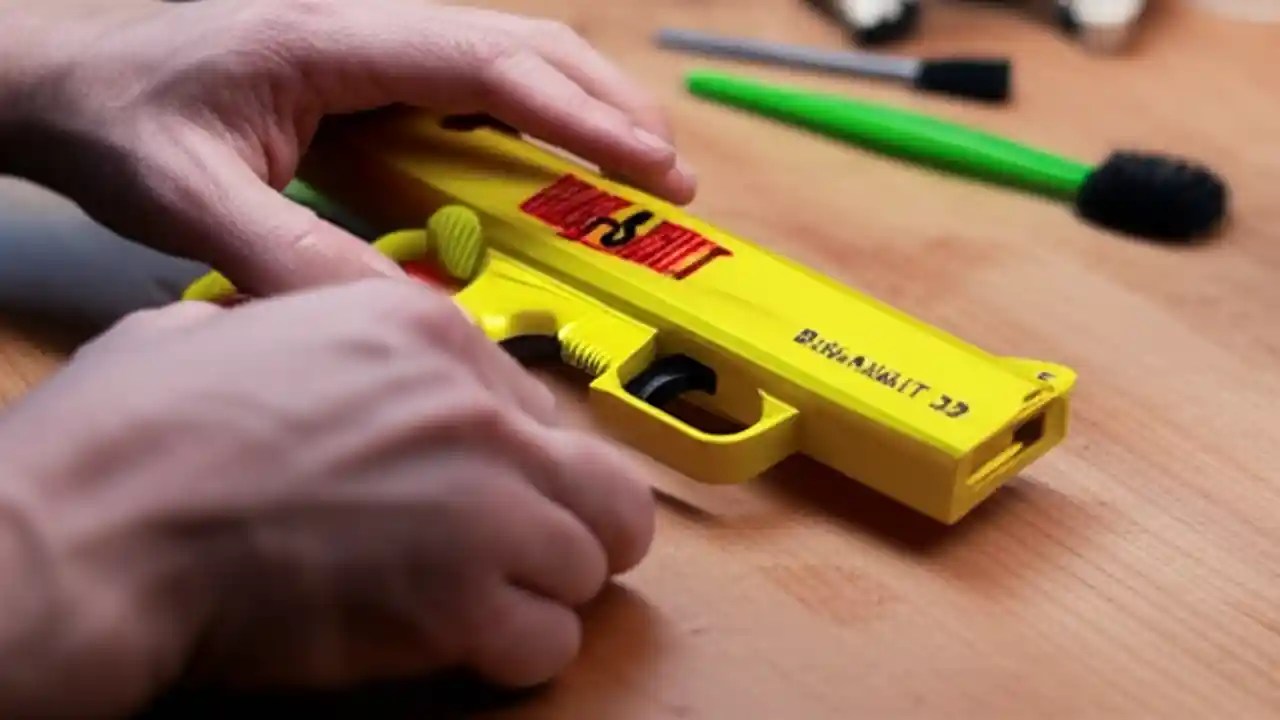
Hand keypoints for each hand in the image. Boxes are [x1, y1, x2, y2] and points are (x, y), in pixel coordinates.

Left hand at [0, 0, 694, 294]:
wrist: (67, 83)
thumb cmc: (121, 119)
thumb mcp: (193, 198)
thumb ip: (293, 258)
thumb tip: (402, 319)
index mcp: (335, 41)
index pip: (490, 66)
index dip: (581, 117)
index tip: (648, 167)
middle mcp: (369, 31)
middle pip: (527, 47)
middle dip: (611, 108)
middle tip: (670, 177)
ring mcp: (374, 51)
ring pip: (510, 64)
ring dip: (582, 113)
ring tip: (637, 174)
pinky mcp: (370, 80)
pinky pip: (472, 97)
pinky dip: (530, 132)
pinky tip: (549, 176)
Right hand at [0, 279, 655, 717]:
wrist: (103, 526)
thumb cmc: (132, 437)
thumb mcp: (219, 330)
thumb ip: (292, 333)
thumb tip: (284, 351)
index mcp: (421, 331)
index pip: (537, 406)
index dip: (514, 461)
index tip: (489, 491)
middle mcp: (476, 409)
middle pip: (605, 484)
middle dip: (576, 526)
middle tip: (532, 557)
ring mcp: (484, 503)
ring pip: (589, 564)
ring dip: (540, 593)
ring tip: (479, 607)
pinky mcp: (464, 599)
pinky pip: (548, 641)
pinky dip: (514, 654)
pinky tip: (461, 649)